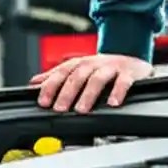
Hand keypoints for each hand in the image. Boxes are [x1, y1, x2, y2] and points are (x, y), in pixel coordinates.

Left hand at [30, 53, 153, 113]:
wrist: (133, 58)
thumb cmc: (102, 68)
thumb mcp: (79, 69)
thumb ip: (57, 76)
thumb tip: (34, 82)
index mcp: (79, 64)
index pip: (60, 73)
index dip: (50, 86)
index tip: (43, 101)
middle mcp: (93, 63)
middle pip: (77, 76)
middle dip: (66, 93)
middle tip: (59, 108)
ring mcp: (111, 67)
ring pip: (97, 79)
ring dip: (88, 94)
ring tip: (81, 109)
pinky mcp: (129, 73)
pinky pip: (123, 81)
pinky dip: (117, 92)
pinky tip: (112, 103)